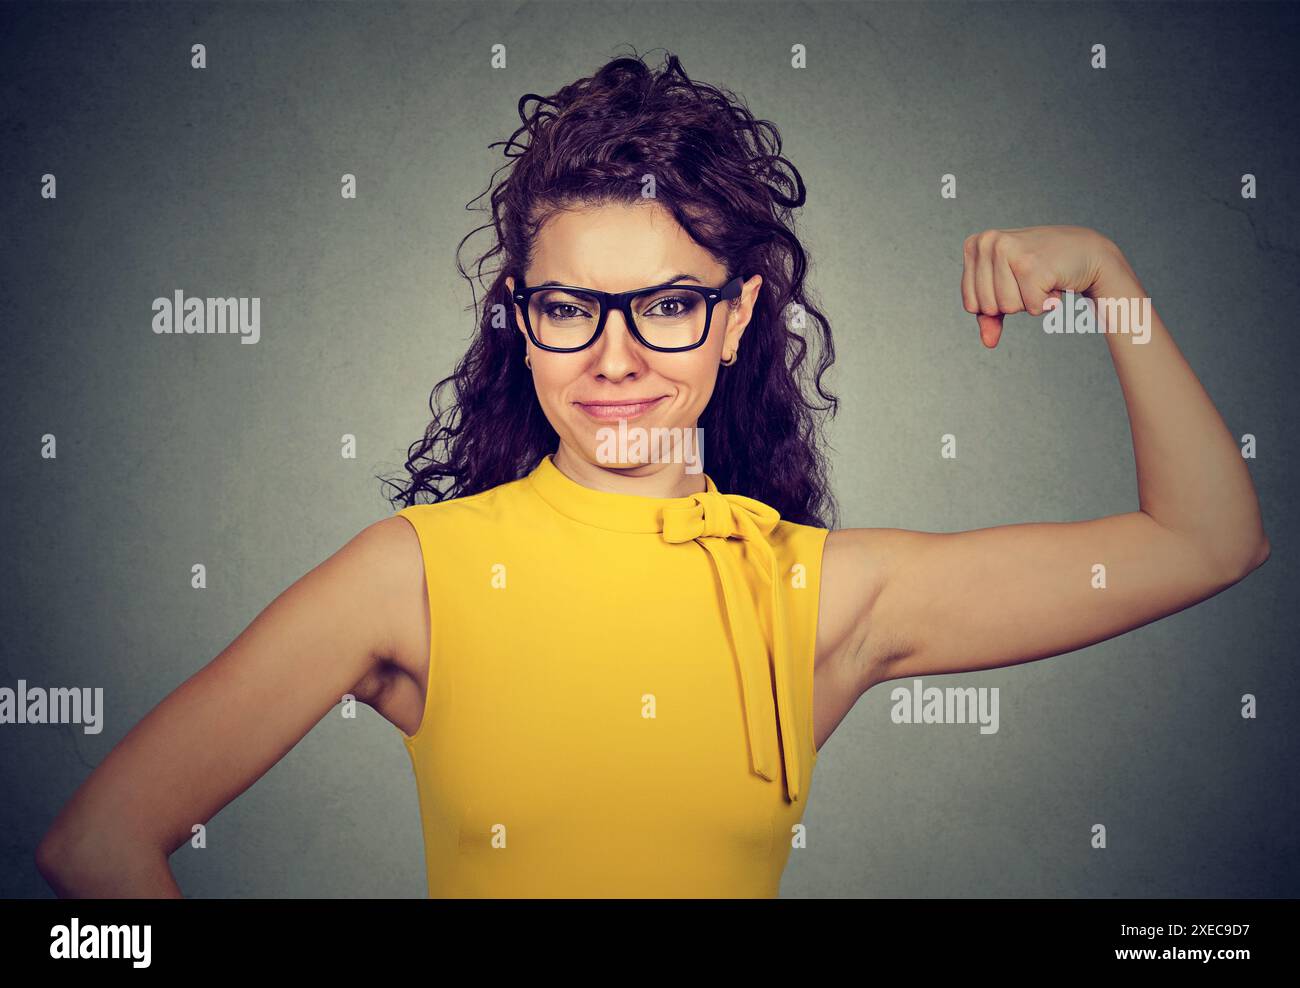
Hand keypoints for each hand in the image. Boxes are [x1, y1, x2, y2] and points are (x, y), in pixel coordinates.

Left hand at [961, 225, 1122, 347]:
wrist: (1085, 251)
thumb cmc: (1040, 268)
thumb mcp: (1006, 288)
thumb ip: (989, 315)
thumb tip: (989, 342)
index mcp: (974, 245)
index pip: (971, 304)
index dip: (994, 304)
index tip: (1012, 281)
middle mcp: (988, 243)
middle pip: (988, 307)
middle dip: (1013, 302)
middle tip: (1029, 279)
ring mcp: (1009, 251)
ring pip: (1008, 308)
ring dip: (1029, 301)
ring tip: (1039, 279)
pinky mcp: (1032, 266)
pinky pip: (1031, 308)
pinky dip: (1045, 303)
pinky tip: (1053, 281)